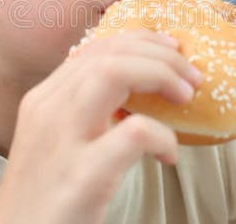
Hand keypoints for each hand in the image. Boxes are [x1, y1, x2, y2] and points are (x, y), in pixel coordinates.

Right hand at [0, 31, 200, 223]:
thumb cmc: (45, 194)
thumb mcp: (56, 140)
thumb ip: (85, 112)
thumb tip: (139, 94)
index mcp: (44, 99)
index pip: (96, 48)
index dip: (141, 41)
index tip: (172, 50)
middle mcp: (49, 110)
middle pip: (108, 54)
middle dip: (159, 56)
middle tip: (191, 77)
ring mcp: (63, 140)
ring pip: (113, 74)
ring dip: (160, 76)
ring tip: (185, 97)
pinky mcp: (82, 176)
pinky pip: (133, 133)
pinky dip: (162, 136)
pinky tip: (168, 154)